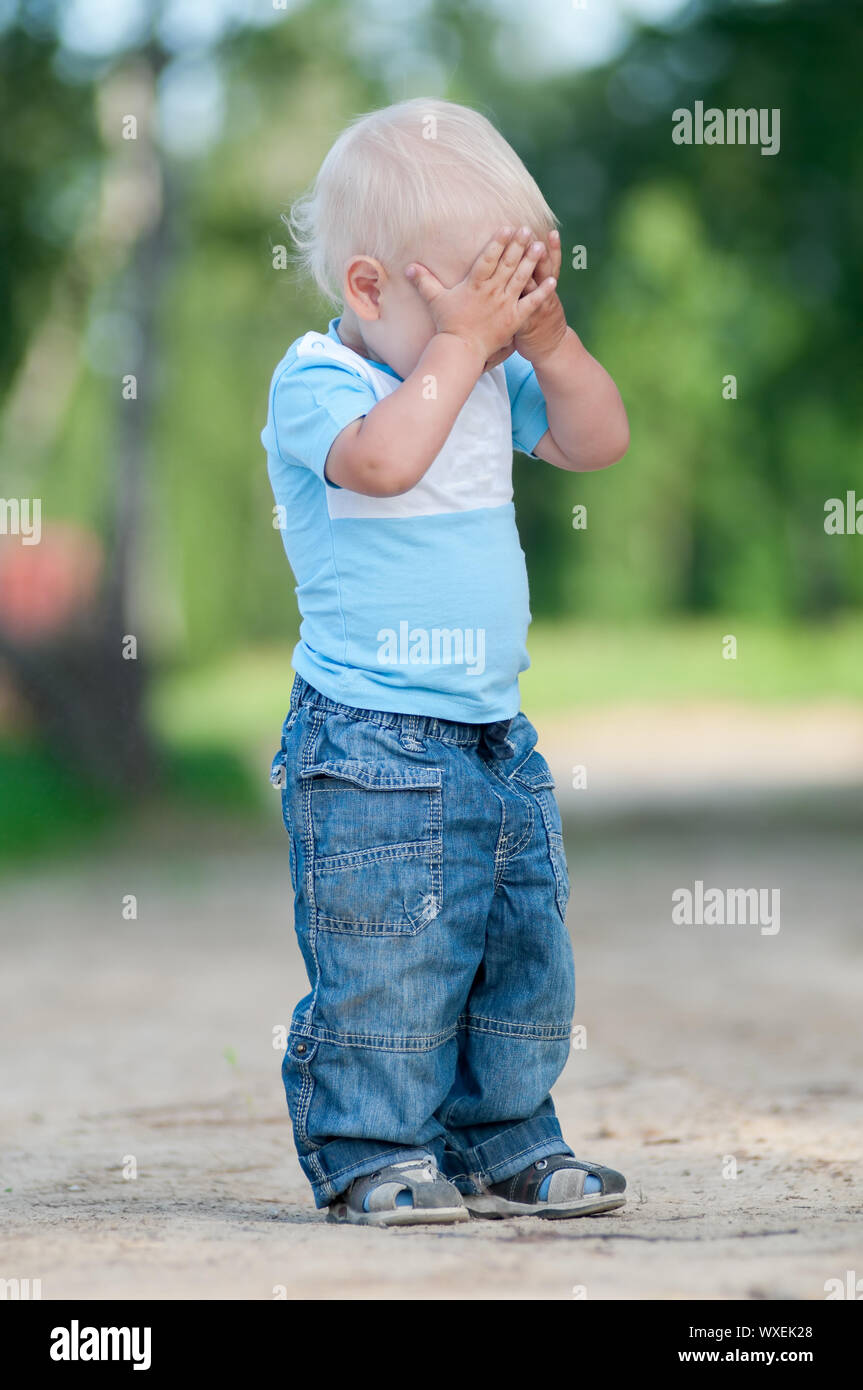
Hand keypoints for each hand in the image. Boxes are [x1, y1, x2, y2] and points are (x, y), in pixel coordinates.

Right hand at [404, 227, 557, 365]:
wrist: (461, 350)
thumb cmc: (448, 324)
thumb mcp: (435, 300)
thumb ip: (424, 281)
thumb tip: (408, 267)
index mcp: (474, 284)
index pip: (488, 258)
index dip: (499, 242)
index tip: (508, 227)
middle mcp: (491, 292)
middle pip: (507, 264)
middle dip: (518, 245)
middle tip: (528, 229)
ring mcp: (504, 305)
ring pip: (521, 279)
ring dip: (532, 262)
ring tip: (540, 246)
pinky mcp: (514, 319)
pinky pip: (531, 303)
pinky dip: (542, 292)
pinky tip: (553, 280)